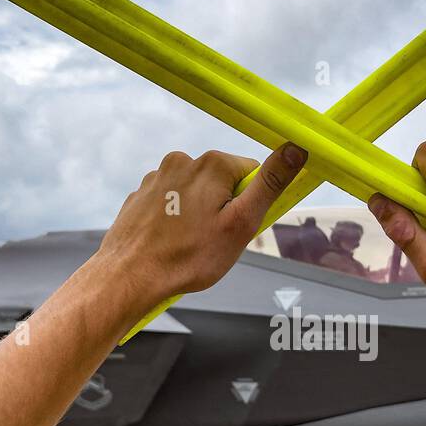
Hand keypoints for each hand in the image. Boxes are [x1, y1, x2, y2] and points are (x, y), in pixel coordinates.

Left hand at [101, 141, 306, 303]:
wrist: (130, 276)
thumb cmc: (188, 257)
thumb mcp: (241, 224)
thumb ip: (270, 184)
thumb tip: (296, 150)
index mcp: (212, 165)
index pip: (251, 173)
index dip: (250, 204)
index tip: (237, 227)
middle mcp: (183, 161)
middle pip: (222, 182)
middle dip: (223, 209)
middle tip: (214, 240)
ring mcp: (158, 177)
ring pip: (195, 194)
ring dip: (198, 215)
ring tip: (188, 244)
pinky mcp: (141, 194)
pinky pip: (171, 203)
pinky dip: (175, 220)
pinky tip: (170, 242)